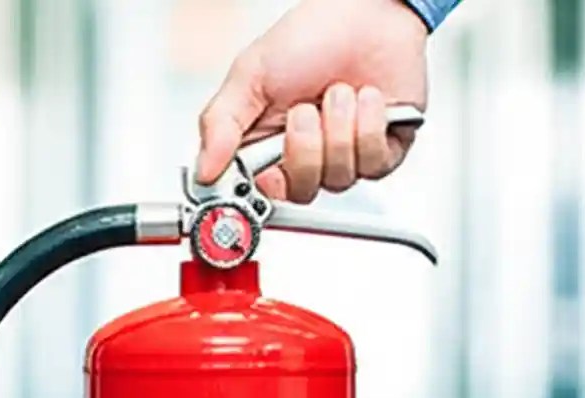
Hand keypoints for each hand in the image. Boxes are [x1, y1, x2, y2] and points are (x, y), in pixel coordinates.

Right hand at [196, 0, 429, 203]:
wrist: (369, 13)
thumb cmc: (311, 37)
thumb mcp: (250, 74)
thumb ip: (220, 124)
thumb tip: (203, 169)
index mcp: (264, 143)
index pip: (254, 192)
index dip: (257, 193)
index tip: (257, 179)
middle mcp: (303, 156)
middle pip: (300, 191)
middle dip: (304, 148)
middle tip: (305, 110)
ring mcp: (343, 157)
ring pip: (338, 179)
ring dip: (339, 128)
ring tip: (338, 92)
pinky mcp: (381, 153)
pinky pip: (374, 164)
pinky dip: (369, 126)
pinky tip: (367, 99)